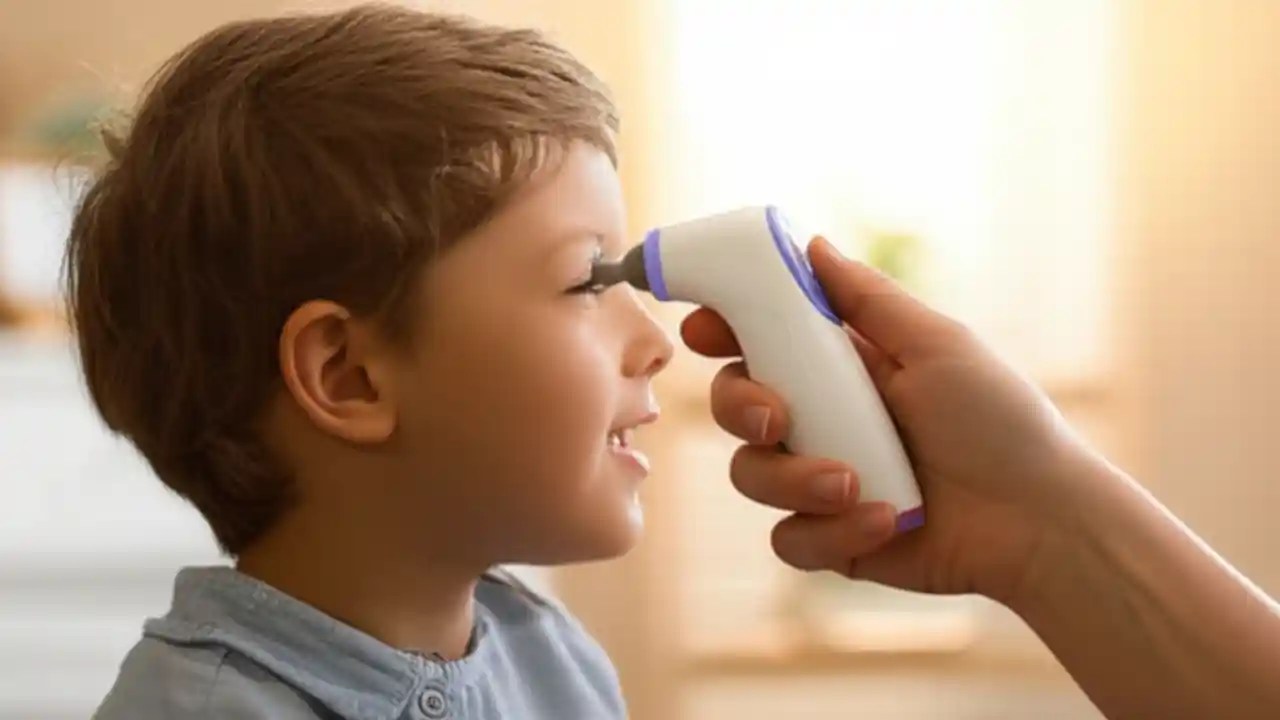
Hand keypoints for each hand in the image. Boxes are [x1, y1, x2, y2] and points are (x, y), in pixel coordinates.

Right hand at [681, 237, 1107, 601]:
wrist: (1039, 522)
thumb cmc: (1000, 423)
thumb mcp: (937, 345)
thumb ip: (868, 299)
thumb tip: (811, 242)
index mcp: (841, 367)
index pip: (759, 340)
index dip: (722, 330)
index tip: (705, 328)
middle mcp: (822, 420)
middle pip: (735, 405)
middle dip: (742, 408)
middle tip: (778, 419)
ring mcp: (821, 482)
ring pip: (752, 476)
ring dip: (797, 481)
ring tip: (858, 487)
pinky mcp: (831, 540)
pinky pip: (790, 539)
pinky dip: (833, 533)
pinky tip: (888, 522)